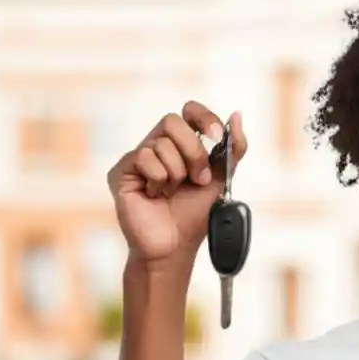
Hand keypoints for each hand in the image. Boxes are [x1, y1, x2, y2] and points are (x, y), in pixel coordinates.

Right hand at [107, 101, 248, 268]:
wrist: (174, 247)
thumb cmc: (193, 216)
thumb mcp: (221, 180)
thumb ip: (232, 150)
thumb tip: (236, 116)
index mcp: (181, 145)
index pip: (188, 112)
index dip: (203, 117)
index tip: (216, 135)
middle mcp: (158, 147)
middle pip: (173, 121)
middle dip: (193, 151)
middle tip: (199, 179)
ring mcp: (138, 158)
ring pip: (160, 143)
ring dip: (177, 172)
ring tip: (173, 192)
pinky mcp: (122, 171)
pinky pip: (143, 157)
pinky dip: (159, 178)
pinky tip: (154, 194)